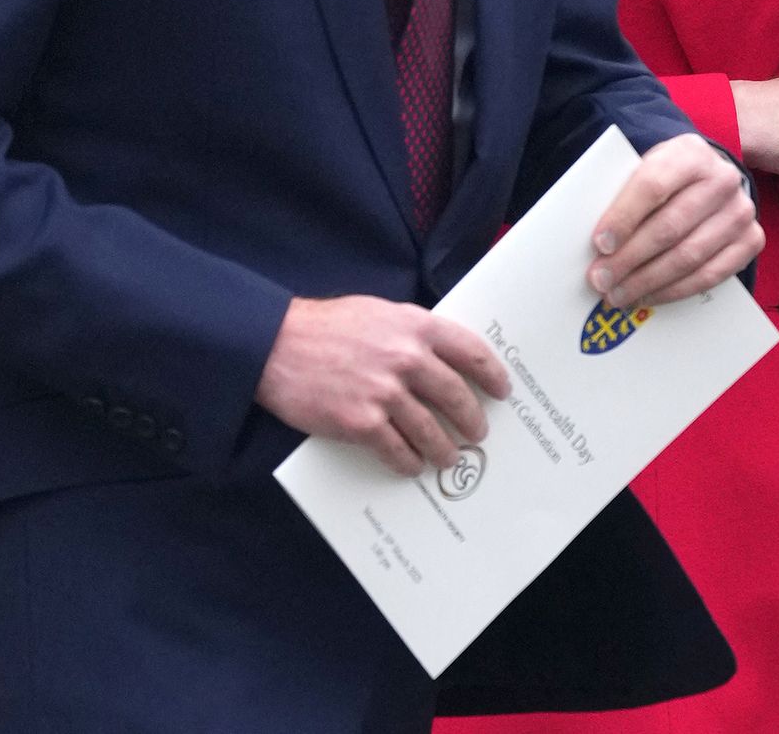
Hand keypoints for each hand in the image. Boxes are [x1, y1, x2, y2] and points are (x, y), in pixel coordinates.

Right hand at [255, 295, 510, 476]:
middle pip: (456, 397)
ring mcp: (385, 393)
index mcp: (416, 326)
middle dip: (471, 420)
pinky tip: (412, 466)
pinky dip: (408, 462)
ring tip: (449, 458)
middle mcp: (406, 358)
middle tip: (477, 433)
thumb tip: (441, 358)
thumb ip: (413, 332)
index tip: (501, 391)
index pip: (471, 352)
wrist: (277, 344)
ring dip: (444, 450)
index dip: (492, 375)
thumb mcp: (380, 313)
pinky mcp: (361, 423)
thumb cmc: (328, 326)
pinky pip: (397, 451)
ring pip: (431, 431)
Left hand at [585, 133, 762, 310]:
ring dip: (648, 281)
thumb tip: (597, 242)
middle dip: (630, 258)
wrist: (713, 178)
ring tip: (618, 294)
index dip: (624, 217)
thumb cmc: (668, 178)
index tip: (600, 244)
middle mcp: (722, 179)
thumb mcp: (648, 168)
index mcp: (690, 153)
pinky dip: (675, 290)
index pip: (653, 186)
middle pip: (670, 227)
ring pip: (689, 256)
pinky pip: (710, 275)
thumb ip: (625, 193)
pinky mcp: (751, 240)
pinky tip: (649, 296)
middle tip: (600, 279)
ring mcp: (741, 212)